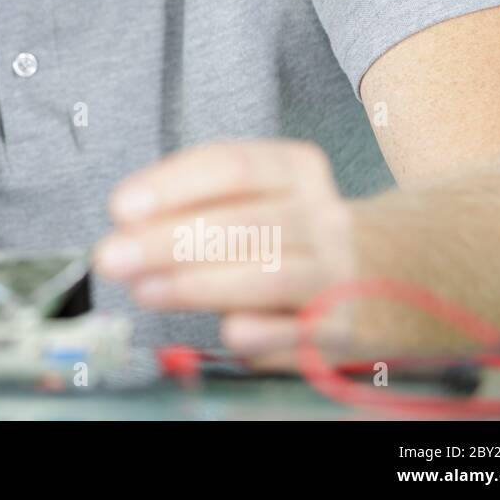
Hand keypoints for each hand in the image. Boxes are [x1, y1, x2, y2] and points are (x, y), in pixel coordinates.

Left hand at [93, 140, 357, 366]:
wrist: (387, 268)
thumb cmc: (286, 227)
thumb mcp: (250, 195)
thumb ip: (191, 205)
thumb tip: (126, 231)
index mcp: (296, 169)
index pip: (232, 165)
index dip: (172, 186)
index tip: (121, 208)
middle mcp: (323, 216)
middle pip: (242, 224)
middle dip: (167, 242)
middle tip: (112, 257)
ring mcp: (338, 273)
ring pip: (266, 277)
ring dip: (196, 286)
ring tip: (143, 290)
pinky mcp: (341, 328)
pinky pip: (295, 334)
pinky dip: (258, 333)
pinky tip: (225, 332)